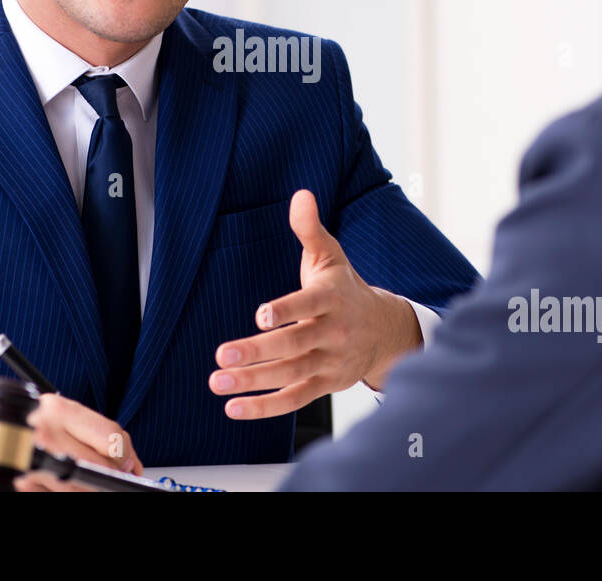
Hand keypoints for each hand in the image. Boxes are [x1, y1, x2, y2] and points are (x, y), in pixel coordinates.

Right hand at [12, 393, 142, 492]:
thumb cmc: (22, 423)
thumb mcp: (58, 413)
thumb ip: (92, 431)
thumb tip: (128, 462)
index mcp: (59, 409)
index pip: (110, 436)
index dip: (126, 455)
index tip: (130, 465)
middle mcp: (45, 433)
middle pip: (98, 465)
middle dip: (109, 477)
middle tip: (111, 480)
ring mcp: (31, 461)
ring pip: (80, 486)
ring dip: (87, 488)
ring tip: (81, 481)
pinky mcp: (21, 484)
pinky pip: (54, 495)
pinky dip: (64, 492)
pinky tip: (59, 486)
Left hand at [208, 189, 421, 419]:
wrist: (384, 330)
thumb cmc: (345, 288)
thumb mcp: (330, 256)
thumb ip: (310, 228)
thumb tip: (301, 194)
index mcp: (331, 298)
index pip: (308, 305)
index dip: (286, 311)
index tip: (260, 316)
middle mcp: (332, 332)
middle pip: (294, 345)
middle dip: (258, 352)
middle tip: (222, 355)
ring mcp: (329, 361)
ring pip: (291, 375)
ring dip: (253, 382)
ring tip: (218, 381)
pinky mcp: (325, 384)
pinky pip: (294, 400)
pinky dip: (265, 407)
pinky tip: (234, 407)